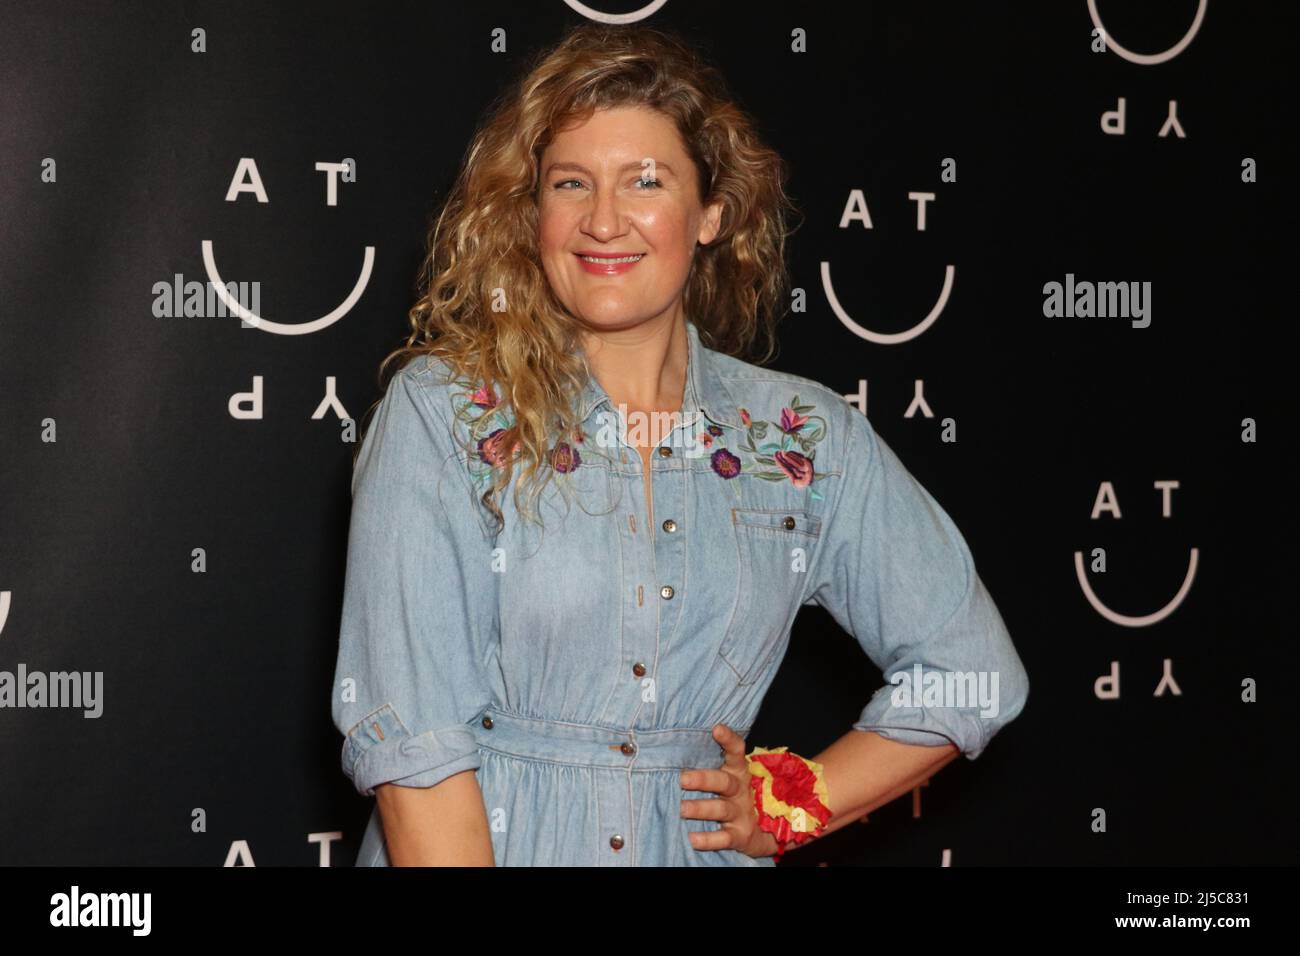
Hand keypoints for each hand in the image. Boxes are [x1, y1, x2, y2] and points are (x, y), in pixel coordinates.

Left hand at [680, 723, 780, 858]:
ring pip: (722, 809)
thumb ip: (710, 765)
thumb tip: (672, 751)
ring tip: (681, 809)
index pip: (736, 752)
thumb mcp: (729, 778)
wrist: (767, 831)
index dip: (729, 740)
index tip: (717, 729)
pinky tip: (693, 839)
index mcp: (738, 773)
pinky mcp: (741, 836)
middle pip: (724, 782)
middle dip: (704, 779)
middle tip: (682, 779)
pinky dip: (709, 840)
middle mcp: (740, 790)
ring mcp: (742, 813)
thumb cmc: (735, 797)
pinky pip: (725, 838)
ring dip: (701, 808)